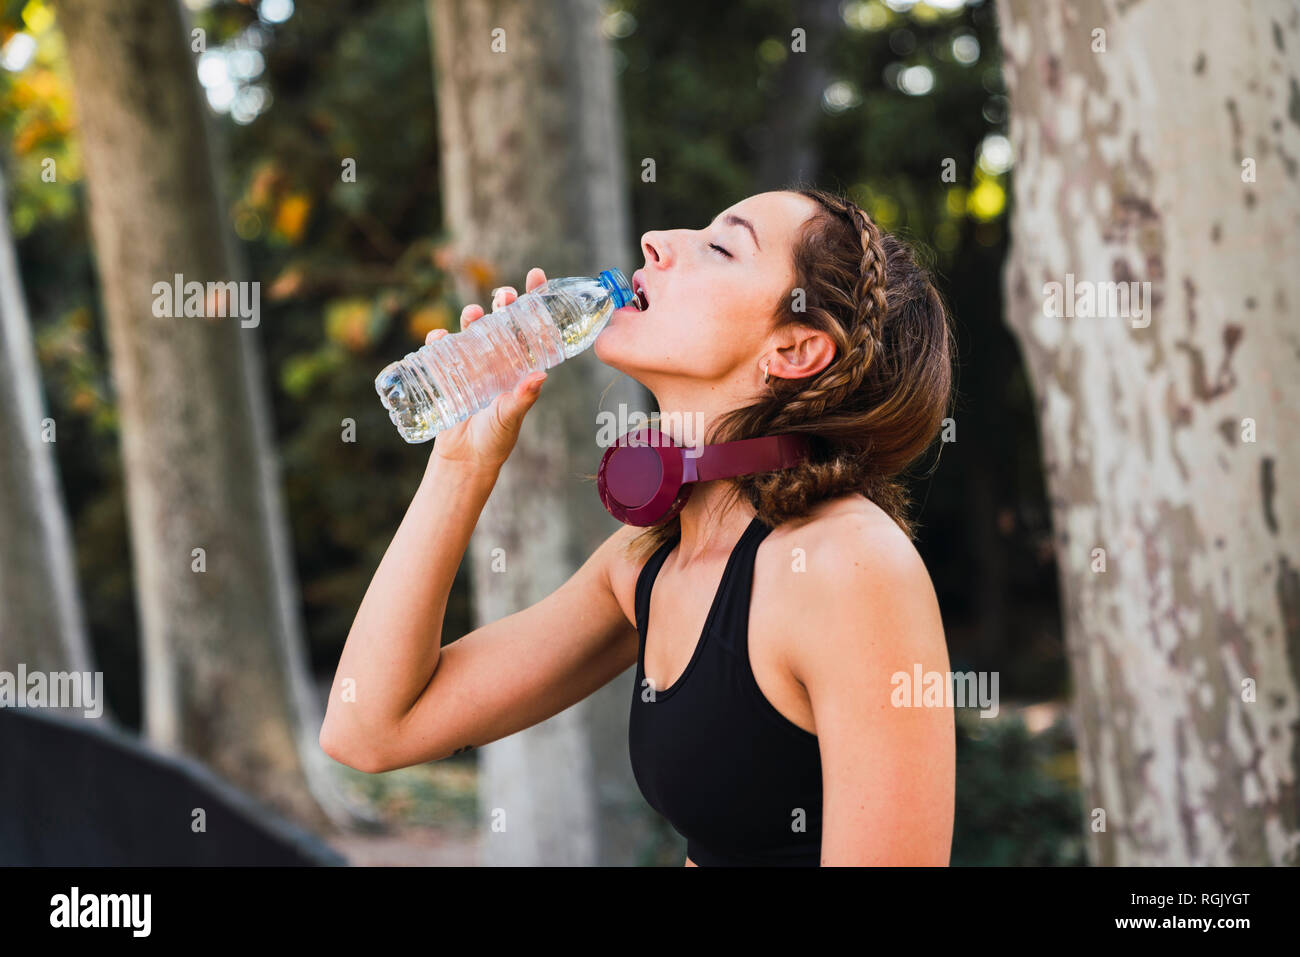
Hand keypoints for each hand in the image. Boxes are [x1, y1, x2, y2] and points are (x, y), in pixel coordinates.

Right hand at [426, 267, 548, 474]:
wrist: (466, 458)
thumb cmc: (496, 438)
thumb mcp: (511, 416)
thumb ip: (523, 398)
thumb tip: (539, 377)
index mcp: (519, 364)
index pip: (529, 326)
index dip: (533, 299)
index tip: (536, 275)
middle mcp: (498, 359)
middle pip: (501, 321)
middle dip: (503, 301)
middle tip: (504, 295)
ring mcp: (472, 363)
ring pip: (472, 330)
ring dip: (472, 316)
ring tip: (473, 313)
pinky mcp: (448, 373)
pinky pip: (441, 350)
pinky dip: (438, 340)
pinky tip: (438, 337)